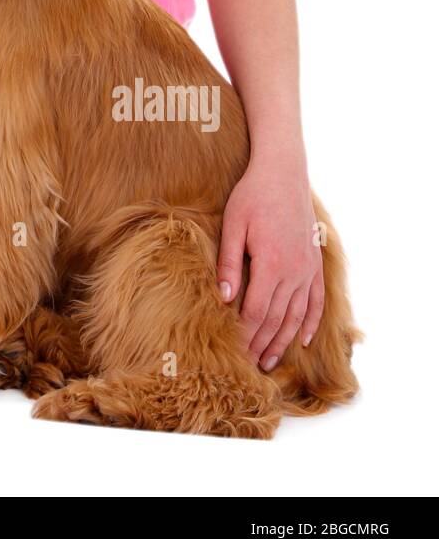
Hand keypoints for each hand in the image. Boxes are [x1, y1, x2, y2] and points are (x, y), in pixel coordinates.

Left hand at [216, 155, 324, 370]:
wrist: (284, 173)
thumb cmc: (252, 196)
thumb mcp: (233, 225)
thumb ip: (229, 263)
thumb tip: (222, 299)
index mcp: (271, 263)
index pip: (257, 311)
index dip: (247, 335)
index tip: (236, 352)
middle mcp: (294, 272)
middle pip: (277, 319)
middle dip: (262, 344)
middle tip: (249, 365)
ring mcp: (308, 268)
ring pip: (297, 315)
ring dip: (284, 341)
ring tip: (270, 361)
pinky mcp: (315, 263)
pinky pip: (316, 300)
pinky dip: (310, 323)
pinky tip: (303, 339)